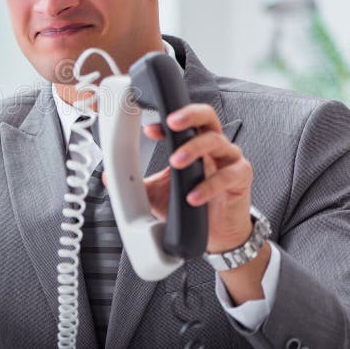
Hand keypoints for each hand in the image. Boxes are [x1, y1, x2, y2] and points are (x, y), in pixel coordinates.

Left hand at [103, 104, 268, 302]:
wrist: (218, 233)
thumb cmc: (192, 205)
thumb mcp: (158, 192)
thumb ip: (137, 182)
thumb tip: (108, 178)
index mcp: (193, 143)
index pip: (183, 120)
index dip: (167, 118)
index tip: (148, 129)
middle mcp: (213, 146)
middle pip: (207, 117)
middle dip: (188, 115)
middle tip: (171, 123)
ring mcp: (229, 160)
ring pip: (215, 142)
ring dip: (192, 150)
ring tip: (174, 162)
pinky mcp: (241, 179)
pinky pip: (227, 176)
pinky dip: (208, 186)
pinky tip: (192, 197)